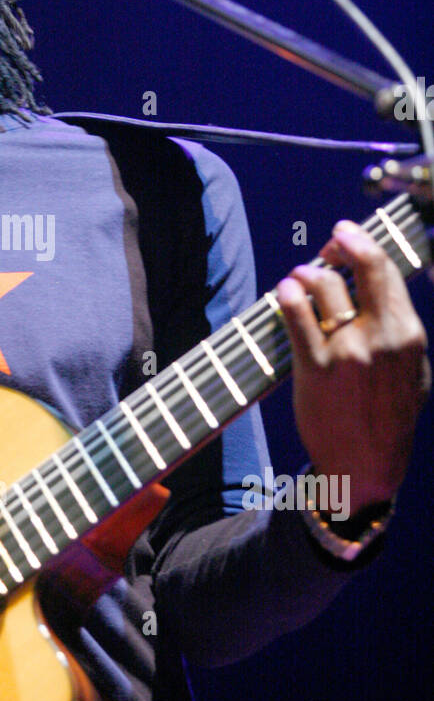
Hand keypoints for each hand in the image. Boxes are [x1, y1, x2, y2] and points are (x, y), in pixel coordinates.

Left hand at [275, 219, 429, 515]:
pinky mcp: (315, 368)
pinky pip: (296, 315)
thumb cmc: (388, 416)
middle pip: (360, 265)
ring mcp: (346, 352)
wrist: (364, 466)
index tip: (345, 234)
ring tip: (301, 278)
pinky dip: (288, 295)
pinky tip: (285, 292)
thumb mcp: (415, 372)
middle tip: (327, 245)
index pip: (386, 270)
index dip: (362, 243)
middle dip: (339, 244)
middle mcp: (380, 338)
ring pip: (323, 286)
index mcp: (407, 335)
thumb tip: (382, 287)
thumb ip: (401, 330)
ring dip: (308, 273)